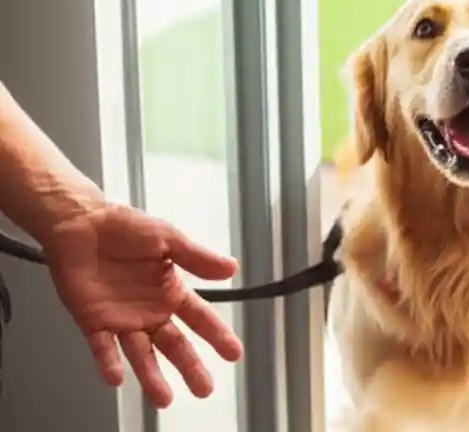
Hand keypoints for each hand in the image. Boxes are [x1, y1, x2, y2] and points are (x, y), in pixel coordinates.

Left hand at [42, 201, 244, 407]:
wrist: (81, 223)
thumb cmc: (125, 227)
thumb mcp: (168, 238)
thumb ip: (197, 258)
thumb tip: (232, 268)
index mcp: (170, 291)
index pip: (200, 318)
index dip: (217, 336)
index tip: (234, 354)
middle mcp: (149, 311)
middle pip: (174, 344)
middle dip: (190, 367)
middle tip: (204, 389)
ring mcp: (121, 319)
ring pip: (140, 353)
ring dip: (151, 375)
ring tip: (164, 398)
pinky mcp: (93, 322)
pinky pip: (102, 347)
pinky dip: (109, 363)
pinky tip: (117, 378)